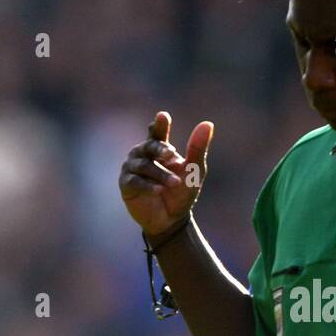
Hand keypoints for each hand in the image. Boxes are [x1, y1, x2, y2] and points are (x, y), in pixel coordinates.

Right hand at [118, 111, 212, 238]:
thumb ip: (197, 148)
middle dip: (160, 149)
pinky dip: (147, 185)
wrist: (172, 219)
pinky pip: (134, 181)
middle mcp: (142, 155)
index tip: (163, 116)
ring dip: (160, 174)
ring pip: (143, 165)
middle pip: (149, 146)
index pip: (157, 132)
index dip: (159, 125)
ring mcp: (132, 169)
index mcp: (158, 149)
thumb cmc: (182, 192)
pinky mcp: (126, 185)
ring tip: (175, 183)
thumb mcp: (194, 170)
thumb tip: (208, 124)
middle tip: (171, 154)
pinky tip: (159, 190)